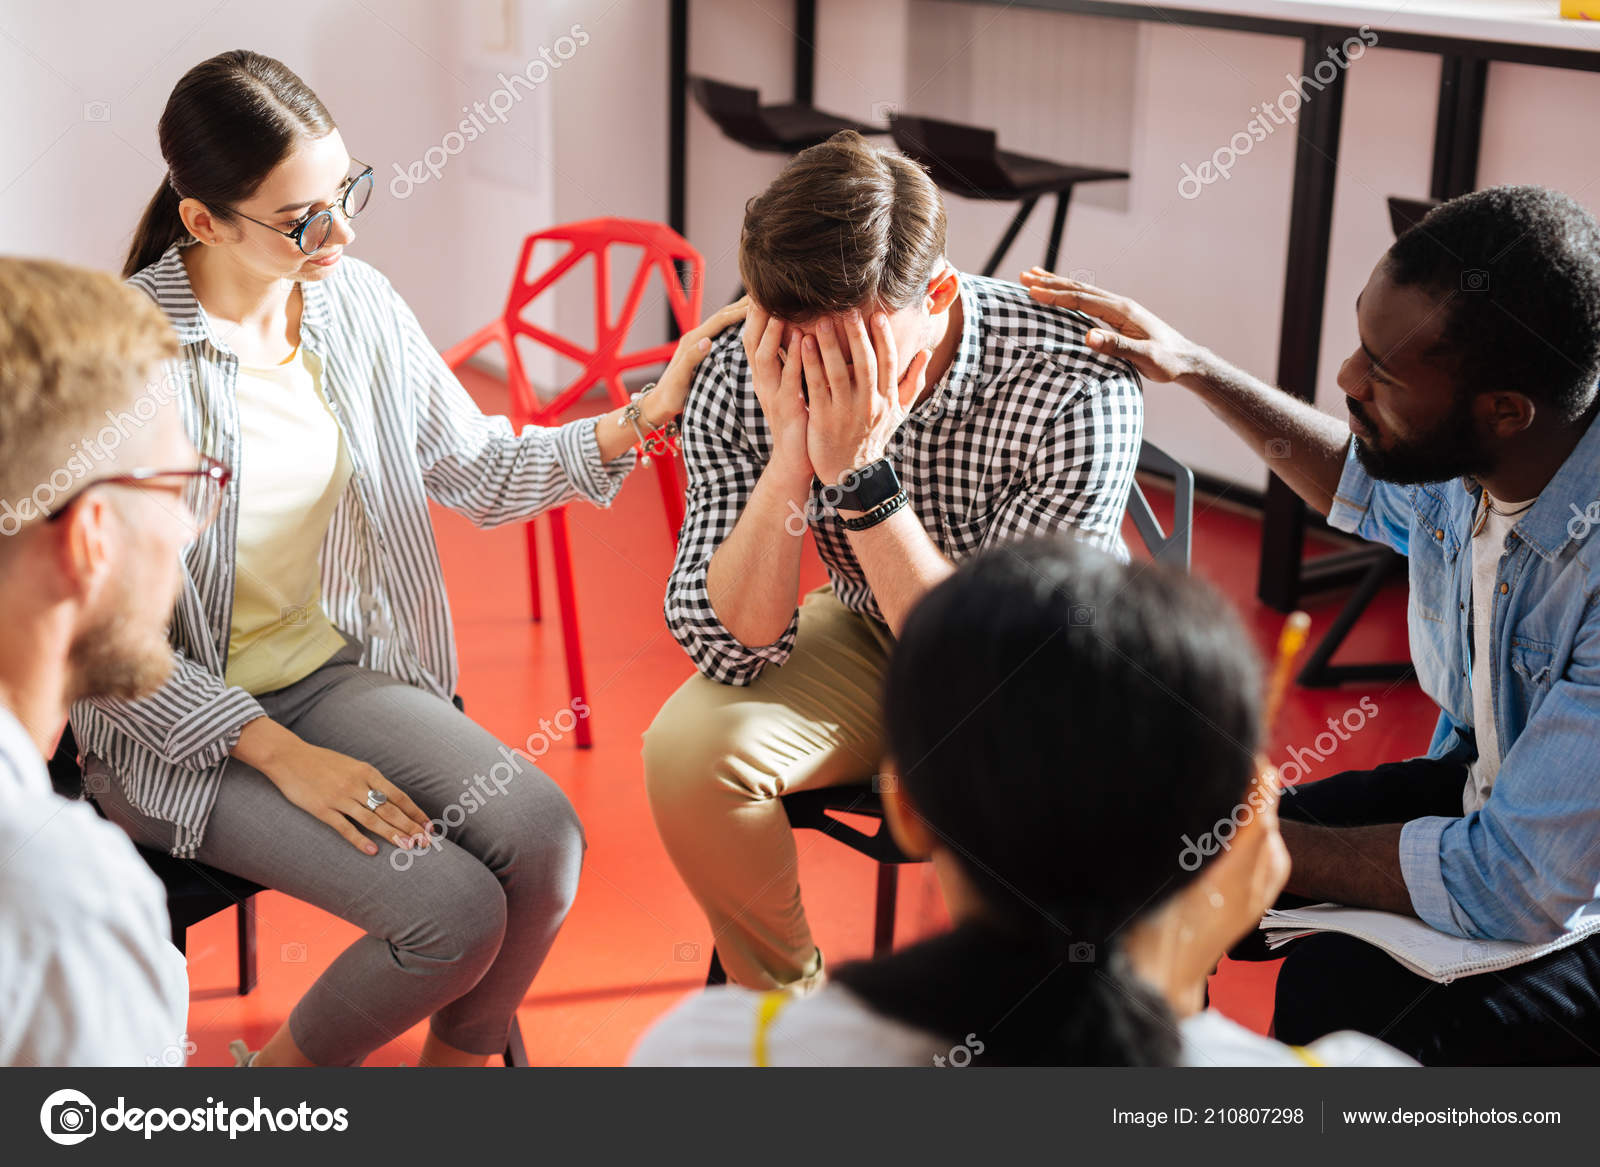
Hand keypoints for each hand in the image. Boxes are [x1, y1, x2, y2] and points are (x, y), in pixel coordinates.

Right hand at [234, 718, 432, 855]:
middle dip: (410, 827)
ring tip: (407, 847)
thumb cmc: (322, 762)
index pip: (398, 796)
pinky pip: (344, 827)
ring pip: (372, 819)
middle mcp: (357, 785)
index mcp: (367, 772)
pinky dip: (359, 840)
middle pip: (390, 809)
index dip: (415, 812)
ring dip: (392, 834)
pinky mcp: (322, 809)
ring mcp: (340, 797)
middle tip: (425, 843)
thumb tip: (391, 800)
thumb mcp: (352, 765)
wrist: (288, 757)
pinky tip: (372, 851)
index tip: (428, 826)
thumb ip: (370, 781)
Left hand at [644, 296, 749, 423]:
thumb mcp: (680, 377)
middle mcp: (696, 337)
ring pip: (724, 321)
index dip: (739, 312)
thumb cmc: (671, 394)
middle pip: (723, 315)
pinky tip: (748, 325)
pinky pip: (723, 331)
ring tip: (760, 306)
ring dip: (741, 312)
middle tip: (765, 296)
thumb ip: (691, 357)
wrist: (660, 403)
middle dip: (743, 305)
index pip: (720, 320)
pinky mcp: (702, 349)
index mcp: (693, 340)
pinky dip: (737, 324)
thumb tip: (707, 341)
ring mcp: (699, 342)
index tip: (759, 306)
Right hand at [743, 302, 810, 480]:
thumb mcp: (792, 383)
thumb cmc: (799, 417)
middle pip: (751, 341)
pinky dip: (795, 360)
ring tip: (780, 311)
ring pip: (765, 359)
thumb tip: (800, 327)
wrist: (796, 458)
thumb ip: (791, 358)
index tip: (762, 286)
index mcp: (763, 374)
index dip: (755, 312)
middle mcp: (762, 381)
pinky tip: (805, 342)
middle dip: (756, 316)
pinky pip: (789, 380)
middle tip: (763, 288)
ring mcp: (771, 395)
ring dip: (772, 334)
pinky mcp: (787, 408)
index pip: (753, 336)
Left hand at [801, 310, 930, 489]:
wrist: (851, 474)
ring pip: (838, 372)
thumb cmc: (873, 438)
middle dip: (857, 335)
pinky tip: (804, 344)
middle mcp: (869, 404)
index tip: (878, 315)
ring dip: (830, 345)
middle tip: (847, 309)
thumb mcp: (898, 413)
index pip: (889, 363)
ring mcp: (845, 412)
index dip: (884, 338)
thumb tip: (926, 353)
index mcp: (887, 399)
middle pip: (865, 364)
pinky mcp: (823, 418)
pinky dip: (811, 364)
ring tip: (822, 320)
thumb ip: (912, 382)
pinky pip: (817, 386)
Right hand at [1020, 268, 1206, 384]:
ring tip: (1033, 276)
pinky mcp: (1118, 316)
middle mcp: (1119, 304)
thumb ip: (1117, 346)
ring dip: (1056, 283)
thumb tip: (1088, 336)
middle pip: (1078, 288)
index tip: (1032, 292)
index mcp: (1122, 311)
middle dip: (1049, 282)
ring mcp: (1118, 309)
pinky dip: (1069, 293)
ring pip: (1081, 290)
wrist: (1187, 360)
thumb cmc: (1168, 361)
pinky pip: (1087, 300)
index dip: (1056, 295)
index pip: (1082, 298)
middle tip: (1023, 276)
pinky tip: (1061, 294)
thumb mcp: (1144, 357)